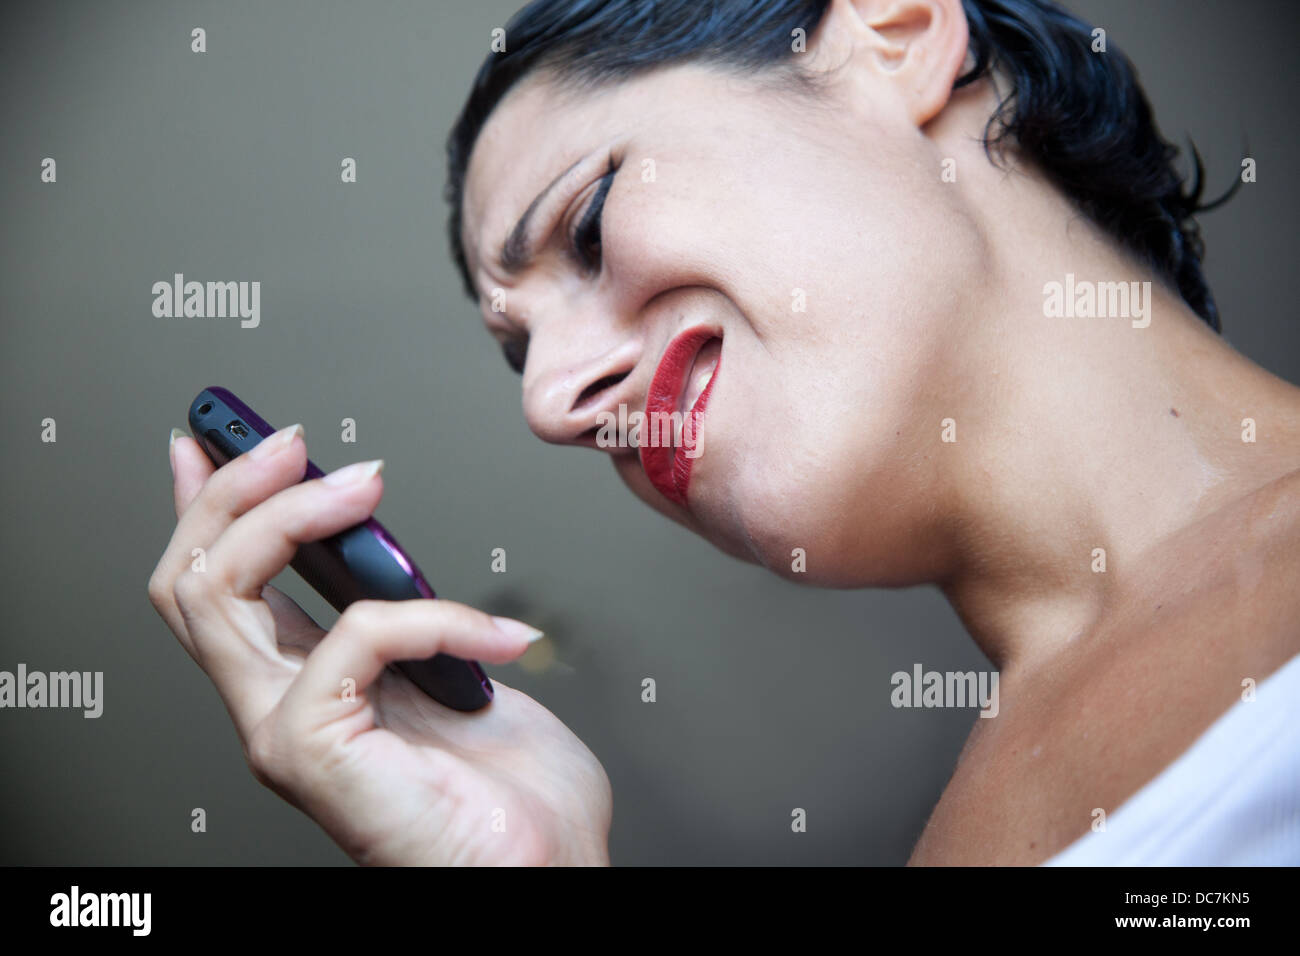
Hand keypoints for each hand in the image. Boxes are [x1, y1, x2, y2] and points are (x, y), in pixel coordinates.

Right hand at [148, 424, 611, 864]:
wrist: (545, 868)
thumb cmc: (512, 791)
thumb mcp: (450, 667)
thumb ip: (407, 616)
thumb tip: (393, 556)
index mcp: (305, 685)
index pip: (216, 588)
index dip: (206, 509)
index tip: (218, 440)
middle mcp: (274, 709)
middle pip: (190, 580)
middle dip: (234, 491)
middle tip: (290, 441)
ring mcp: (281, 734)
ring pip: (219, 593)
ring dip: (291, 515)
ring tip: (363, 484)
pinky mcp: (308, 752)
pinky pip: (354, 636)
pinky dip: (431, 614)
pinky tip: (493, 635)